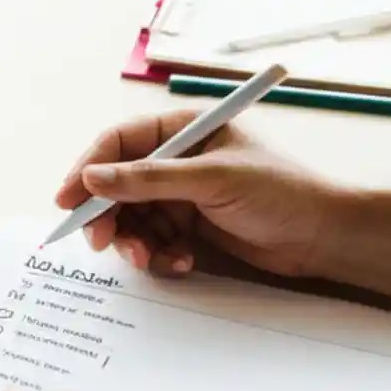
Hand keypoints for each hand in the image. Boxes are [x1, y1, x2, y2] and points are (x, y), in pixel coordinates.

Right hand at [54, 110, 350, 277]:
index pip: (118, 143)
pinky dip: (159, 254)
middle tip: (100, 241)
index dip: (87, 170)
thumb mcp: (211, 180)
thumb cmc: (281, 192)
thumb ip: (147, 179)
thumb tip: (90, 178)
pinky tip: (181, 261)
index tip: (66, 199)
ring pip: (131, 217)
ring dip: (133, 240)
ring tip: (148, 258)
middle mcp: (176, 158)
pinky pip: (152, 239)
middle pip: (116, 184)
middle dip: (107, 215)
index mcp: (181, 129)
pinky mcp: (188, 224)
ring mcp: (181, 193)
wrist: (325, 238)